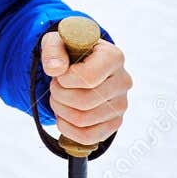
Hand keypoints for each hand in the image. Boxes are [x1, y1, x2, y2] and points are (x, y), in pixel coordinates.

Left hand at [40, 31, 129, 145]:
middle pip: (84, 101)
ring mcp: (121, 105)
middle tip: (55, 86)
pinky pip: (88, 137)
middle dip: (59, 95)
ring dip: (60, 110)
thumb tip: (55, 69)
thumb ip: (53, 49)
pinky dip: (68, 129)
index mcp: (114, 57)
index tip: (59, 74)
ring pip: (83, 120)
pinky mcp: (115, 123)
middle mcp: (123, 82)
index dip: (65, 80)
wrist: (81, 63)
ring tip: (58, 97)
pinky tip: (63, 115)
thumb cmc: (70, 50)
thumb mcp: (58, 40)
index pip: (88, 78)